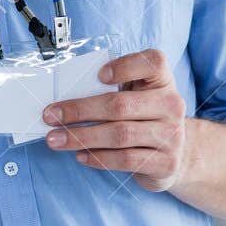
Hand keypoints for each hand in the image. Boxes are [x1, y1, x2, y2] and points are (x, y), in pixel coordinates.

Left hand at [42, 48, 188, 190]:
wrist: (175, 155)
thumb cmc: (143, 118)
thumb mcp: (134, 96)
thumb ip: (109, 90)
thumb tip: (64, 100)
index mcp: (162, 81)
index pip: (153, 62)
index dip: (126, 66)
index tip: (99, 75)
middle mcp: (171, 105)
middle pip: (121, 104)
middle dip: (80, 110)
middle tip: (50, 116)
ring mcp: (171, 135)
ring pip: (120, 134)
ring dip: (81, 137)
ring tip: (55, 139)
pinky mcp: (165, 163)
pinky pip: (125, 160)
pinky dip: (98, 157)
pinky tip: (79, 155)